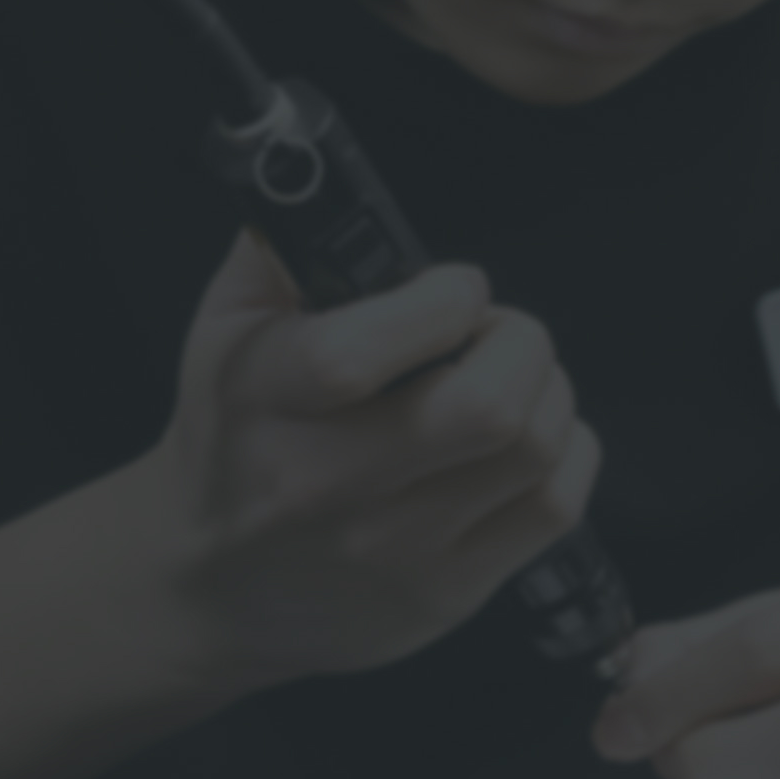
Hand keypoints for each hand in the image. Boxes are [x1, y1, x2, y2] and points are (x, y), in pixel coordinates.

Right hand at [139, 229, 602, 686]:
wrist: (208, 591)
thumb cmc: (230, 443)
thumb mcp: (221, 336)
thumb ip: (276, 250)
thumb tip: (327, 184)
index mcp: (263, 405)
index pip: (360, 355)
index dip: (442, 303)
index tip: (453, 289)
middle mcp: (325, 487)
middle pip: (485, 409)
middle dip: (519, 343)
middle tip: (495, 335)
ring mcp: (393, 550)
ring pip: (534, 451)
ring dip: (550, 392)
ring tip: (515, 380)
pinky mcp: (444, 594)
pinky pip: (556, 507)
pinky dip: (571, 452)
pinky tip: (533, 438)